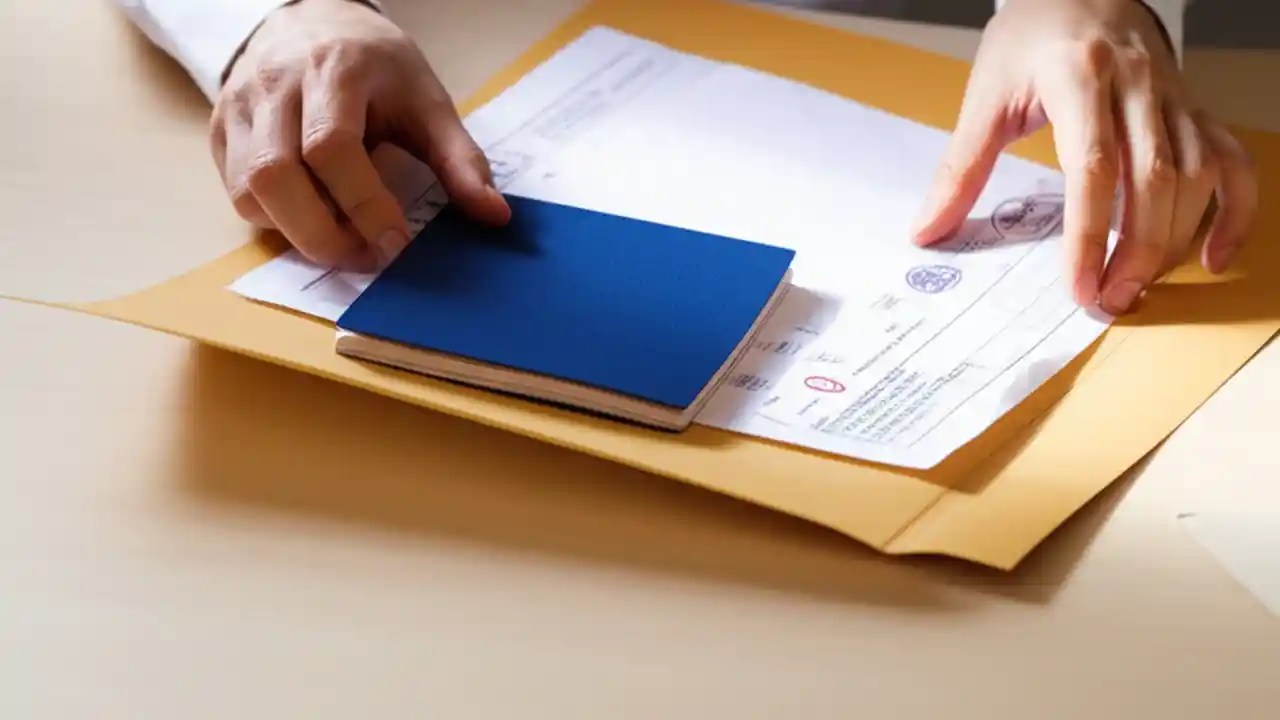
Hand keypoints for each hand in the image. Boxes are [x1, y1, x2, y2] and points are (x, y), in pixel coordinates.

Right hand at [210, 0, 509, 270]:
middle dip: (323, 235)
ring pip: (248, 190)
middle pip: (276, 175)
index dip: (363, 205)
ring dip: (296, 232)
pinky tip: (311, 218)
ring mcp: (240, 108)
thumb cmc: (374, 64)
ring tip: (342, 240)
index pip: (331, 147)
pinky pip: (235, 193)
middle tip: (366, 258)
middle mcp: (275, 86)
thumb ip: (460, 159)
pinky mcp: (221, 131)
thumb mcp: (426, 100)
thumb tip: (495, 216)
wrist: (311, 19)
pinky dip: (274, 221)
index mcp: (334, 70)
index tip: (396, 242)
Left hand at [912, 0, 1257, 314]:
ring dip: (1173, 240)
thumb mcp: (986, 96)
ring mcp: (1174, 98)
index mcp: (1078, 78)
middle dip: (1136, 250)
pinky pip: (1232, 162)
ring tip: (1134, 285)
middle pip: (1153, 179)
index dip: (1089, 234)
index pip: (1093, 167)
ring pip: (1195, 174)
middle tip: (1108, 300)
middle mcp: (1137, 85)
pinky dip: (1232, 212)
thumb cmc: (1030, 40)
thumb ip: (960, 168)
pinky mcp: (1195, 110)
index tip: (1078, 286)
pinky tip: (1210, 256)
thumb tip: (927, 231)